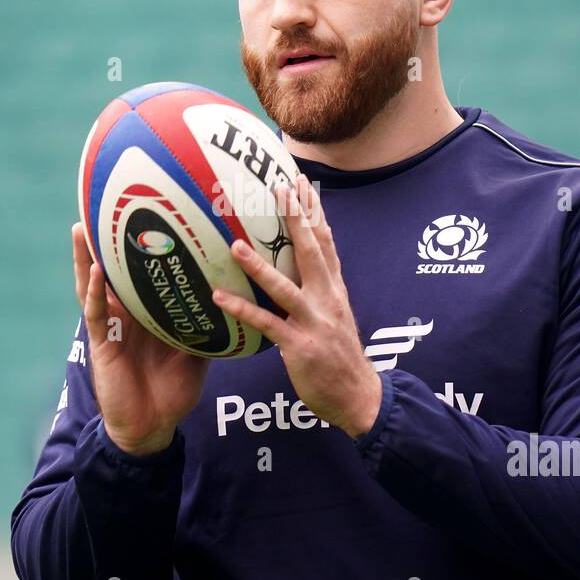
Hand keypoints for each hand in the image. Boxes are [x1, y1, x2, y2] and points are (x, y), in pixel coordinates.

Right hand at [72, 222, 210, 455]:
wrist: (152, 425)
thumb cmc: (172, 389)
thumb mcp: (197, 351)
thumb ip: (211, 325)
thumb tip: (243, 299)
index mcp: (147, 311)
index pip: (142, 272)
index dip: (140, 245)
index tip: (148, 211)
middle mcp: (125, 312)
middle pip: (112, 269)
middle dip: (106, 239)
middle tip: (106, 203)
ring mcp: (110, 325)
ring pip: (93, 284)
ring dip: (87, 257)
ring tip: (83, 226)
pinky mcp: (101, 343)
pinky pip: (95, 312)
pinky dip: (95, 292)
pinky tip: (95, 272)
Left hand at [210, 176, 382, 440]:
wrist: (359, 396)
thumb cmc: (341, 357)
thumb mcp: (337, 316)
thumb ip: (320, 290)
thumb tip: (300, 268)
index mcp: (335, 290)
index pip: (325, 242)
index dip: (314, 211)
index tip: (302, 182)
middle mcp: (327, 299)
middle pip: (311, 251)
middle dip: (297, 218)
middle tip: (280, 187)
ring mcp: (314, 322)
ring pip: (285, 287)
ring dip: (259, 265)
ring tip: (235, 244)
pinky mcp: (299, 346)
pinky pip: (266, 324)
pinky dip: (242, 309)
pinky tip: (220, 297)